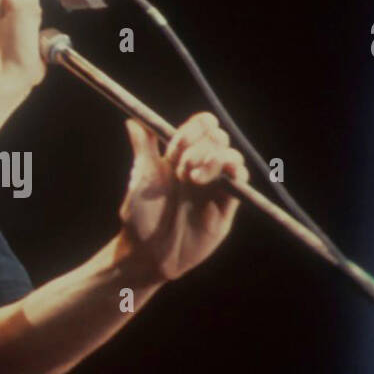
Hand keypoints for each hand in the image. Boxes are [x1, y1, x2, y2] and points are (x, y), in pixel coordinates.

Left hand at [117, 113, 247, 281]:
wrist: (148, 252)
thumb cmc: (139, 216)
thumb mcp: (140, 179)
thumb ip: (143, 149)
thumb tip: (133, 121)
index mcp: (179, 157)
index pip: (198, 129)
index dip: (198, 126)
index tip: (189, 133)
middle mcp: (199, 168)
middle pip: (217, 139)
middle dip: (204, 144)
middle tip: (184, 166)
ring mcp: (213, 186)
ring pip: (231, 157)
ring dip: (216, 159)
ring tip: (193, 178)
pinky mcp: (225, 206)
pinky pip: (240, 183)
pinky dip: (236, 173)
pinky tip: (224, 176)